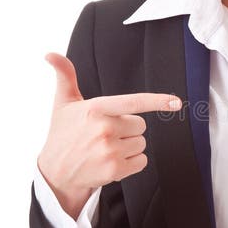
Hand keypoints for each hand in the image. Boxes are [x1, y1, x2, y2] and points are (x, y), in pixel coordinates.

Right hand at [37, 52, 181, 216]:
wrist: (55, 173)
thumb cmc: (63, 134)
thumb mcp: (63, 103)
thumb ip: (65, 75)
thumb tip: (50, 54)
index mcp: (96, 108)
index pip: (133, 102)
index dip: (157, 101)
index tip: (176, 102)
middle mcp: (104, 128)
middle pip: (140, 125)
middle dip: (127, 129)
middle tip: (105, 134)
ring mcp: (110, 150)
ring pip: (141, 143)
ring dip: (129, 147)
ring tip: (105, 149)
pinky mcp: (115, 169)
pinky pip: (142, 161)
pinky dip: (132, 162)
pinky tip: (111, 161)